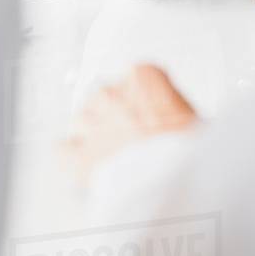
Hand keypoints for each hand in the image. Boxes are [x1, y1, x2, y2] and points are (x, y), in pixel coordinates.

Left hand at [63, 65, 198, 184]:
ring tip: (109, 153)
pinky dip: (71, 157)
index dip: (137, 99)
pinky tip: (85, 164)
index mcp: (141, 76)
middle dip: (111, 116)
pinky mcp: (78, 154)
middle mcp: (112, 93)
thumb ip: (168, 106)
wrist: (176, 179)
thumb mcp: (192, 114)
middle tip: (127, 136)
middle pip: (101, 96)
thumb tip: (167, 119)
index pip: (131, 77)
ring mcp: (92, 122)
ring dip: (91, 135)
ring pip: (79, 120)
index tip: (143, 113)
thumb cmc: (190, 149)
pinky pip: (62, 149)